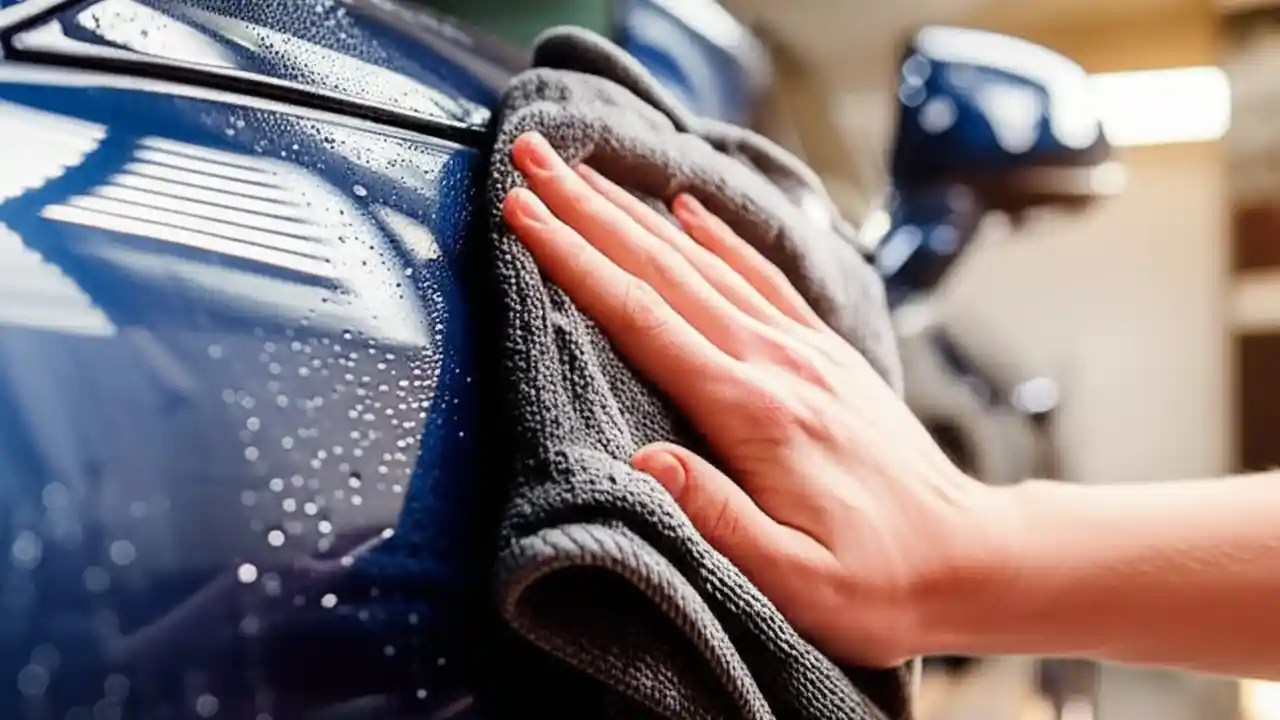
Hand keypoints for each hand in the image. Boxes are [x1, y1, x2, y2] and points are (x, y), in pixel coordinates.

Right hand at [502, 132, 1014, 667]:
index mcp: (754, 412)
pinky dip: (718, 235)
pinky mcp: (823, 353)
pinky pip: (761, 275)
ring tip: (584, 170)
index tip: (524, 214)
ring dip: (636, 211)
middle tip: (533, 158)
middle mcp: (776, 362)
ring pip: (704, 261)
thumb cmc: (875, 583)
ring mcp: (803, 350)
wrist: (968, 555)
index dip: (576, 262)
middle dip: (589, 210)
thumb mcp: (793, 580)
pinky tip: (687, 208)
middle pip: (663, 269)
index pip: (644, 319)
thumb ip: (717, 517)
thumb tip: (643, 458)